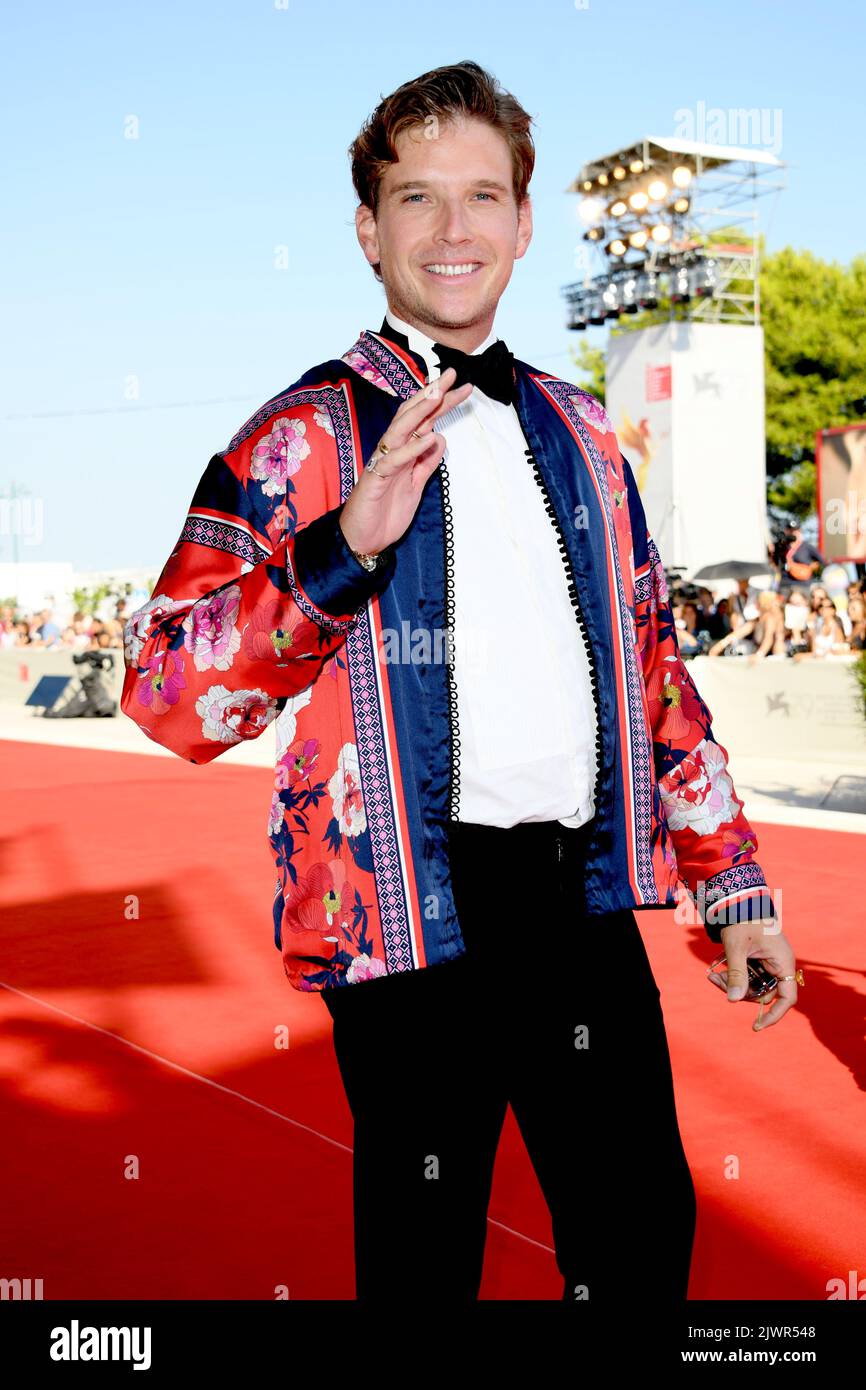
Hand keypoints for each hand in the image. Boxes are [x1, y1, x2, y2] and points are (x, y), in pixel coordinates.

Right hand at [338, 366, 472, 556]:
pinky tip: (430, 437)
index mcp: (402, 452)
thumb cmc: (385, 512)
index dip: (442, 402)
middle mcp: (391, 451)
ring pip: (400, 430)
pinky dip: (412, 449)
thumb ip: (426, 463)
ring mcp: (382, 463)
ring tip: (439, 394)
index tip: (463, 386)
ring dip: (420, 411)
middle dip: (432, 395)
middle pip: (412, 416)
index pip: (424, 420)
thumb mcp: (416, 486)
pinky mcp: (375, 479)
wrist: (363, 539)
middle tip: (451, 374)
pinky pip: (395, 461)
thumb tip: (441, 438)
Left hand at [707, 919, 798, 1030]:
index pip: (787, 999)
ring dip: (732, 984)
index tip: (756, 1026)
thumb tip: (733, 1000)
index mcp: (782, 964)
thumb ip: (736, 974)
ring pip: (752, 986)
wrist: (739, 901)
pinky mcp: (758, 961)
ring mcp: (768, 964)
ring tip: (712, 975)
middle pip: (763, 994)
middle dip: (740, 992)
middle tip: (716, 982)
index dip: (775, 1015)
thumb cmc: (742, 920)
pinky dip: (733, 976)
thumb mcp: (737, 948)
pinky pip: (747, 976)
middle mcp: (779, 966)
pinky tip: (714, 972)